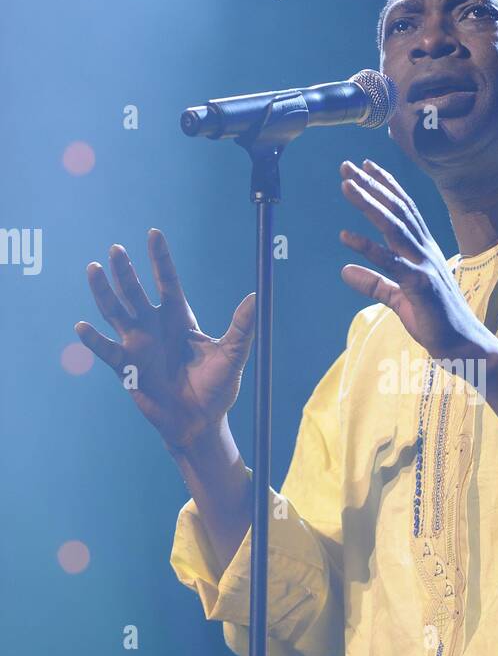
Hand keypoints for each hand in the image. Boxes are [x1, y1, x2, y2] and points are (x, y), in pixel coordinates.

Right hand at [74, 229, 255, 450]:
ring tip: (93, 270)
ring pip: (115, 312)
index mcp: (179, 318)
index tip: (154, 234)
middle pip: (136, 291)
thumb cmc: (217, 387)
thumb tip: (256, 297)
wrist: (200, 422)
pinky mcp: (126, 368)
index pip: (168, 281)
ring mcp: (138, 344)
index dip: (160, 259)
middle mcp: (155, 325)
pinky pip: (107, 350)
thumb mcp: (232, 355)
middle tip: (116, 249)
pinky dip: (94, 340)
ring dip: (103, 292)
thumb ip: (241, 327)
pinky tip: (83, 327)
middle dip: (125, 271)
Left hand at [338, 158, 493, 362]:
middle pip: (396, 210)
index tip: (366, 166)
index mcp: (422, 250)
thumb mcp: (398, 298)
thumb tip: (344, 270)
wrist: (463, 346)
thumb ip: (373, 282)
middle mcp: (424, 251)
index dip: (385, 187)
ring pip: (394, 227)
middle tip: (347, 165)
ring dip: (369, 204)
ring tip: (347, 185)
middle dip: (371, 186)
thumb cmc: (435, 321)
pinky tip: (345, 236)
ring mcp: (424, 265)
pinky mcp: (420, 285)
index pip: (403, 210)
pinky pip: (391, 262)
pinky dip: (368, 248)